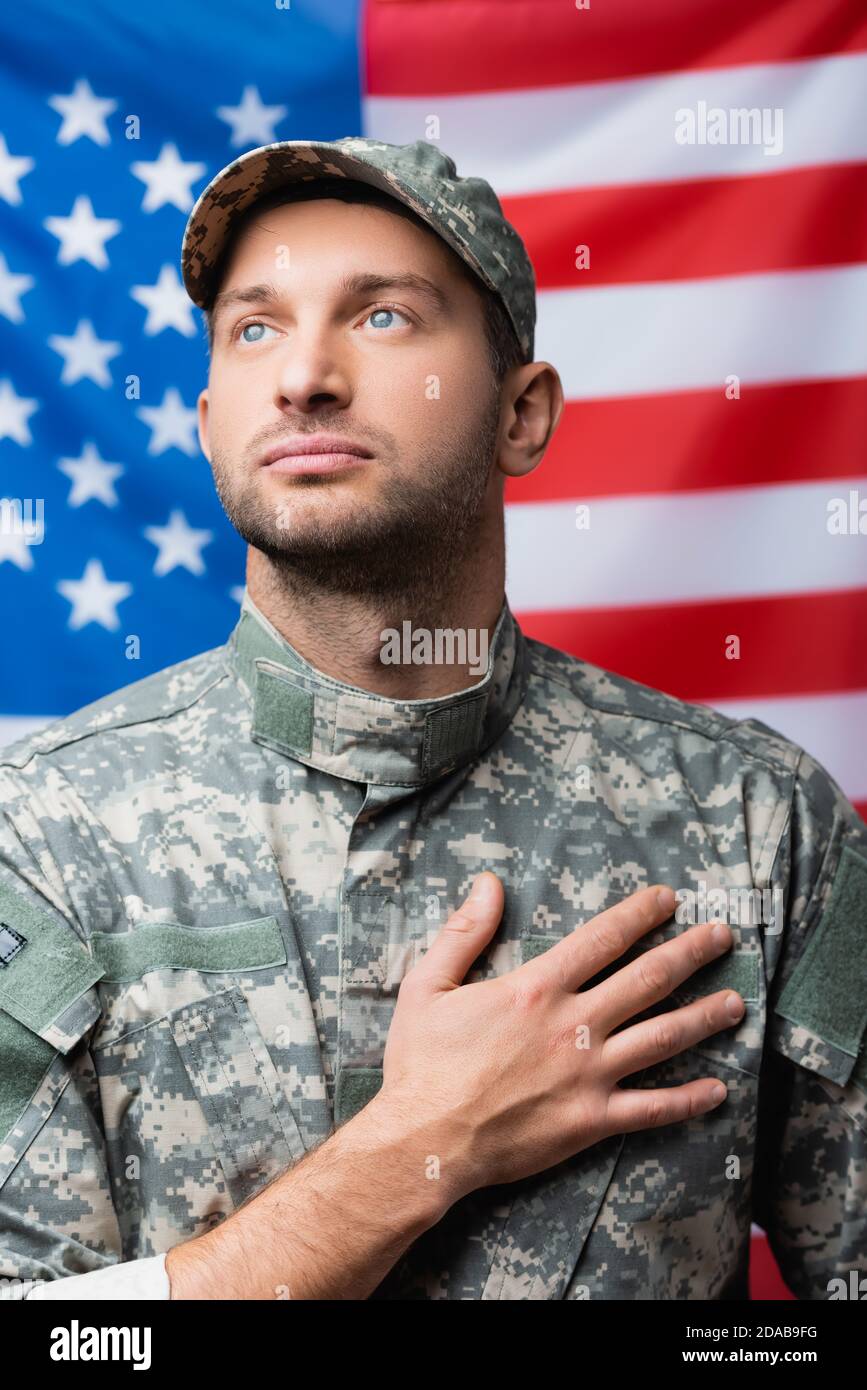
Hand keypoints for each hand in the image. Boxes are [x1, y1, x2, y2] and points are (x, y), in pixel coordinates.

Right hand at [378, 875, 742, 1199]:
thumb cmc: (422, 1064)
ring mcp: (588, 1074)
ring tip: (736, 1002)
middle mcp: (573, 1025)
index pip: (602, 939)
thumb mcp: (428, 985)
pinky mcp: (592, 1120)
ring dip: (704, 1017)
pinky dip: (688, 1100)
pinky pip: (652, 1108)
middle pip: (648, 979)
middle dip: (691, 952)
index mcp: (536, 988)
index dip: (640, 914)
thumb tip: (489, 884)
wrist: (425, 1141)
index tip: (669, 900)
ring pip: (663, 1038)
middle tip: (722, 936)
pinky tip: (717, 1090)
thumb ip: (463, 932)